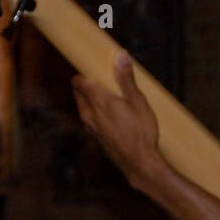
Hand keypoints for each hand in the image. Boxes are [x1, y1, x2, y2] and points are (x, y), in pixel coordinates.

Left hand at [72, 50, 168, 191]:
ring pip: (84, 108)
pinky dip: (97, 115)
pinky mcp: (95, 139)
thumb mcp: (138, 101)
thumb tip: (120, 55)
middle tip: (105, 82)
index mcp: (97, 101)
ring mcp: (90, 129)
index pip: (78, 81)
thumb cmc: (141, 132)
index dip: (83, 73)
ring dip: (92, 101)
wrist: (139, 164)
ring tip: (113, 99)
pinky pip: (90, 121)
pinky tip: (115, 118)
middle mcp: (88, 114)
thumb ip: (126, 78)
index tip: (93, 69)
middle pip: (78, 93)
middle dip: (87, 85)